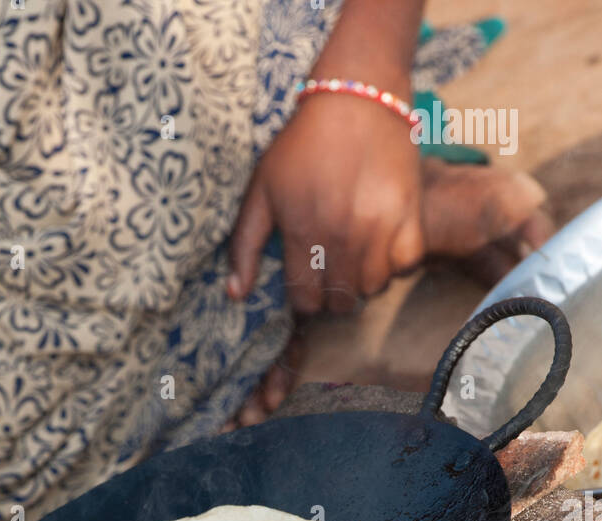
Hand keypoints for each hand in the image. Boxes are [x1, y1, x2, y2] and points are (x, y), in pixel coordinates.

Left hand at [228, 88, 423, 313]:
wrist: (357, 95)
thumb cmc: (302, 144)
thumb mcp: (261, 189)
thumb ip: (244, 245)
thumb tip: (235, 296)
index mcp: (301, 232)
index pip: (305, 301)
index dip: (304, 298)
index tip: (306, 281)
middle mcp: (341, 235)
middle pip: (340, 301)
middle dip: (332, 293)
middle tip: (330, 269)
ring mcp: (379, 227)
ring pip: (373, 288)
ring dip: (363, 280)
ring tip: (355, 256)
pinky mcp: (411, 213)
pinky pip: (407, 265)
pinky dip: (397, 263)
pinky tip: (382, 244)